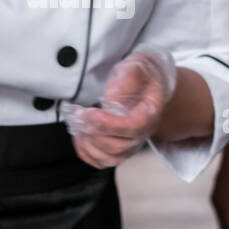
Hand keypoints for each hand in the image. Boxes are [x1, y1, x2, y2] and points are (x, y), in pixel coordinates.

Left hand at [63, 47, 176, 169]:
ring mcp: (131, 144)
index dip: (109, 124)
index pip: (133, 127)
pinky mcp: (118, 149)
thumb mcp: (135, 67)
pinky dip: (86, 153)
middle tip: (79, 116)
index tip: (89, 113)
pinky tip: (80, 136)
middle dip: (94, 133)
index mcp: (150, 112)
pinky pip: (102, 161)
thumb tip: (111, 99)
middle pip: (120, 146)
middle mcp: (142, 133)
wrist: (146, 85)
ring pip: (110, 158)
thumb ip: (126, 80)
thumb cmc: (140, 76)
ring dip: (89, 144)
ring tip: (79, 125)